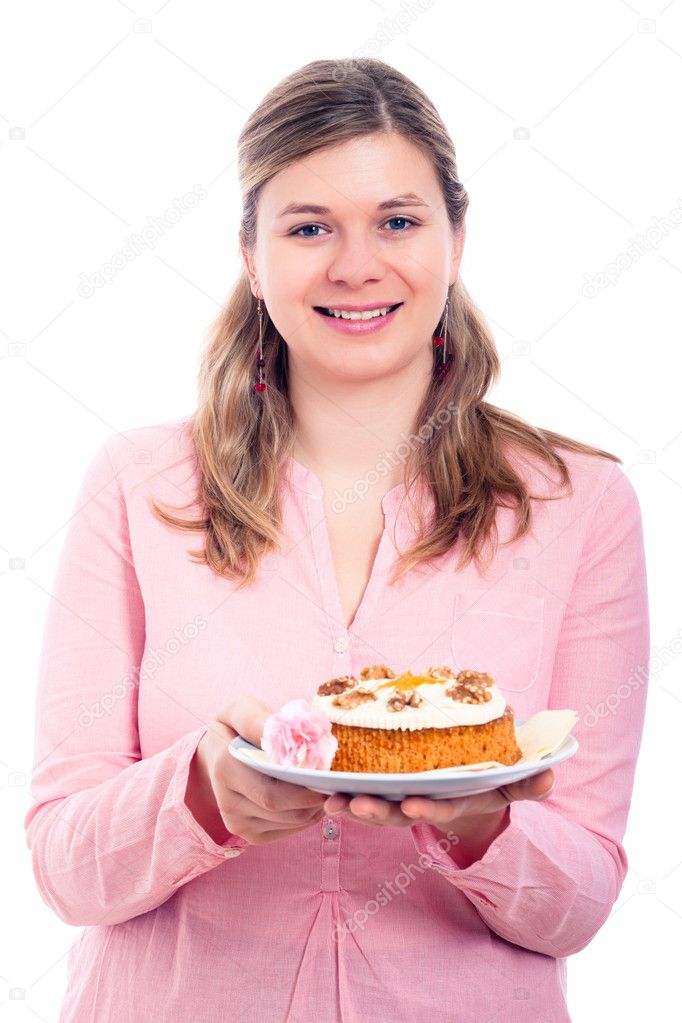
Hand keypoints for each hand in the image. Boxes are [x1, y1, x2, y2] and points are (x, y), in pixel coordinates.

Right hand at [186, 695, 327, 844]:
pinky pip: (287, 830)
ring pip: (288, 822)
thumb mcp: (240, 710)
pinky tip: (312, 800)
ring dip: (314, 808)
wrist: (214, 755)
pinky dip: (306, 818)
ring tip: (326, 788)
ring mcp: (237, 823)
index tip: (326, 773)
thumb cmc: (234, 728)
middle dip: (313, 798)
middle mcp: (227, 802)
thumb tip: (283, 731)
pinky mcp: (248, 834)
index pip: (270, 790)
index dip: (302, 787)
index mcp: (225, 769)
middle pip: (280, 809)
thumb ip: (257, 719)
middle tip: (334, 782)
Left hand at [322, 768, 555, 832]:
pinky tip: (318, 786)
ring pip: (374, 807)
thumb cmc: (486, 782)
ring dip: (350, 805)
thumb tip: (550, 777)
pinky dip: (339, 790)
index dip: (427, 808)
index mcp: (453, 801)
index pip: (439, 808)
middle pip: (398, 813)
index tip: (412, 804)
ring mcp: (400, 800)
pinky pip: (358, 792)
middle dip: (376, 812)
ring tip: (329, 800)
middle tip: (354, 806)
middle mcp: (424, 804)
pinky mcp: (381, 790)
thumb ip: (529, 783)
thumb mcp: (509, 783)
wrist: (462, 791)